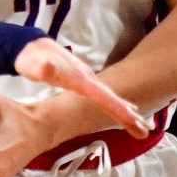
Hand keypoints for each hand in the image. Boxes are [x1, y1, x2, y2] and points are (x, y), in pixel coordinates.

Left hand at [11, 39, 147, 137]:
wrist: (32, 46)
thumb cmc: (31, 59)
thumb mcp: (31, 64)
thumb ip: (40, 68)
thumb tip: (48, 67)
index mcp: (79, 78)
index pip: (102, 95)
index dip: (117, 106)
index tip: (133, 117)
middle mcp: (88, 79)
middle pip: (112, 98)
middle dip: (128, 114)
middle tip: (145, 130)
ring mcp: (88, 80)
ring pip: (112, 98)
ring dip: (127, 112)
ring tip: (143, 127)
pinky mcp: (85, 83)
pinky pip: (106, 98)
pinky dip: (119, 107)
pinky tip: (126, 112)